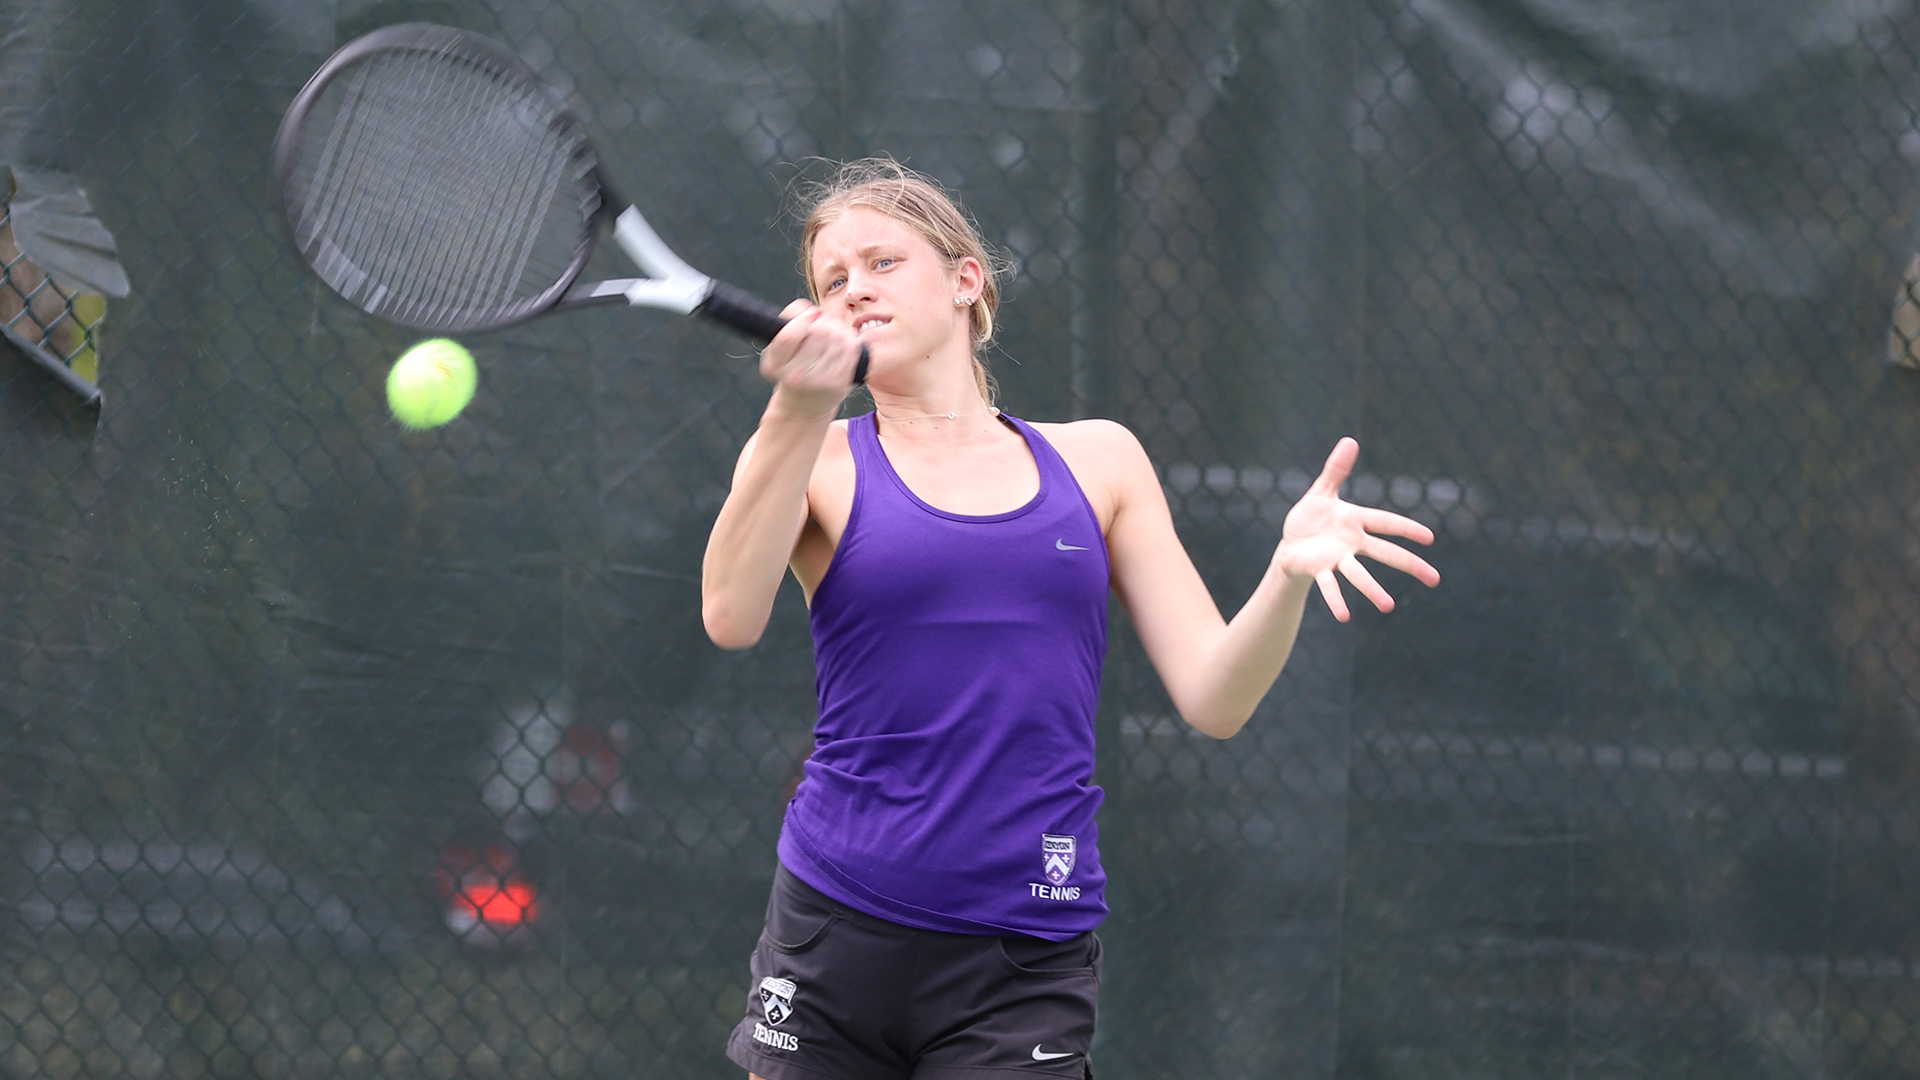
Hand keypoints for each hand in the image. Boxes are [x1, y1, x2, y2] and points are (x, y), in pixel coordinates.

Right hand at [760, 299, 862, 416]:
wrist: (804, 405)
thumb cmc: (790, 369)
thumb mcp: (776, 349)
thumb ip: (785, 321)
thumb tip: (806, 308)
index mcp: (775, 364)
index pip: (789, 336)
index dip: (803, 318)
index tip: (810, 313)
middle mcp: (796, 376)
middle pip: (818, 332)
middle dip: (823, 321)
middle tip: (821, 324)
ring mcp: (820, 381)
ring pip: (837, 337)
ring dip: (837, 328)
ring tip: (831, 332)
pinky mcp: (840, 383)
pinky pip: (851, 348)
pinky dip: (849, 338)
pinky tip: (842, 341)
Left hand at [1274, 438, 1440, 620]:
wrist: (1289, 542)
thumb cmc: (1310, 518)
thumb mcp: (1322, 491)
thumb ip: (1337, 469)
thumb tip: (1350, 440)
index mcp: (1356, 521)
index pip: (1386, 523)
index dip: (1407, 529)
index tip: (1430, 538)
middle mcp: (1352, 543)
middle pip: (1385, 553)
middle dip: (1410, 565)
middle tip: (1435, 579)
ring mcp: (1337, 558)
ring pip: (1359, 574)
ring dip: (1373, 590)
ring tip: (1389, 606)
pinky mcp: (1319, 570)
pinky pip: (1329, 585)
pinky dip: (1336, 600)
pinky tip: (1345, 617)